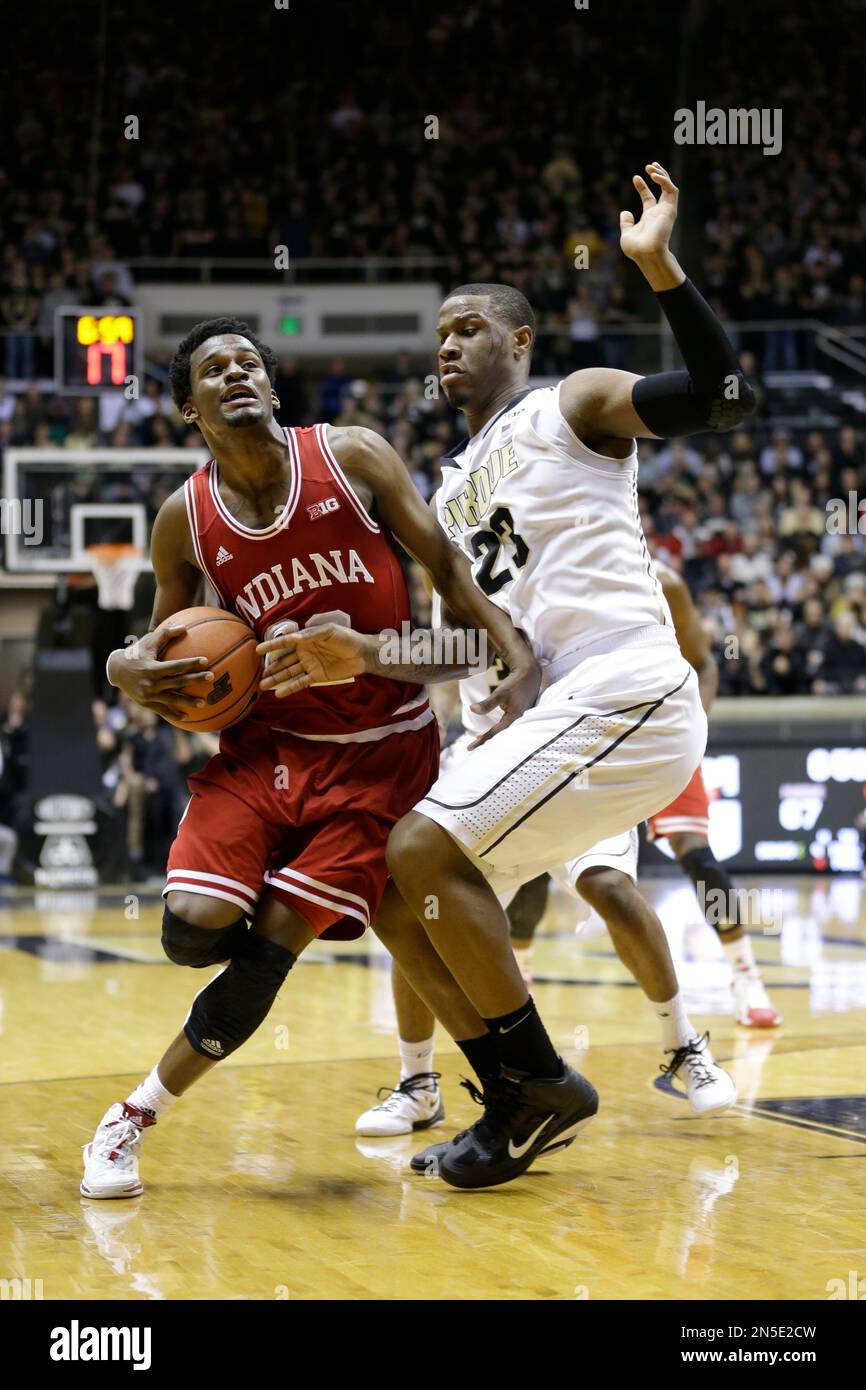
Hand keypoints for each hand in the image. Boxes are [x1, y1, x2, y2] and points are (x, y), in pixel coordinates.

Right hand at [108, 622, 213, 720]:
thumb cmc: (135, 653)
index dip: (191, 663)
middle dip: (196, 680)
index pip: (176, 666)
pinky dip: (174, 714)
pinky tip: (187, 717)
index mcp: (153, 668)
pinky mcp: (146, 703)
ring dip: (188, 702)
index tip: (206, 660)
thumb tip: (184, 627)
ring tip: (204, 703)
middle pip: (178, 682)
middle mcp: (151, 683)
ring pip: (172, 700)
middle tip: (211, 677)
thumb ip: (165, 634)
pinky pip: (163, 710)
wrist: (115, 670)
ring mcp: (149, 695)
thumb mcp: (148, 641)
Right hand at [257, 623, 367, 696]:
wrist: (361, 653)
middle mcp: (304, 652)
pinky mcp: (316, 676)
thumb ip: (310, 635)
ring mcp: (309, 665)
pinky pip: (300, 682)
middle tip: (256, 674)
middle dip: (270, 667)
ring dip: (276, 679)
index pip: (285, 642)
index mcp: (305, 639)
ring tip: (262, 685)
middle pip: (284, 660)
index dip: (272, 646)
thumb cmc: (346, 637)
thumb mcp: (328, 631)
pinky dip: (289, 688)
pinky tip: (278, 693)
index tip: (257, 650)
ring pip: (289, 672)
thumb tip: (293, 638)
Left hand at [467, 635, 540, 747]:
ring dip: (493, 737)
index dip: (482, 741)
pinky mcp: (521, 716)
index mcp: (515, 718)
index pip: (495, 733)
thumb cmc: (515, 683)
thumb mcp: (500, 693)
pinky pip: (508, 727)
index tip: (469, 748)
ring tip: (479, 741)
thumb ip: (487, 704)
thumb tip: (472, 709)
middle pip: (501, 737)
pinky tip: (492, 732)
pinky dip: (499, 731)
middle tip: (471, 749)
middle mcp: (520, 721)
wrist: (530, 675)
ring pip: (505, 732)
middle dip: (487, 743)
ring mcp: (522, 719)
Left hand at [619, 162, 679, 276]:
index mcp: (649, 217)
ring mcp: (666, 210)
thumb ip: (626, 223)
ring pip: (669, 187)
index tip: (635, 177)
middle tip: (649, 166)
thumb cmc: (637, 249)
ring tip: (651, 168)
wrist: (647, 254)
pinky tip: (654, 176)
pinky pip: (671, 190)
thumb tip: (625, 212)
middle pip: (662, 189)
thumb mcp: (626, 233)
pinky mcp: (670, 209)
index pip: (648, 197)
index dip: (642, 186)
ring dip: (662, 175)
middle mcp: (659, 212)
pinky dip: (664, 180)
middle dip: (658, 175)